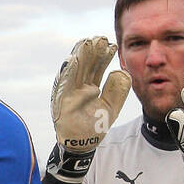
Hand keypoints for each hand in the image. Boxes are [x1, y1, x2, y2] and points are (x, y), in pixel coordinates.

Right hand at [46, 37, 129, 183]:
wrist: (82, 145)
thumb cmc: (93, 127)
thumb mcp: (111, 107)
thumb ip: (117, 91)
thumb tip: (122, 71)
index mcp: (90, 87)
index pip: (97, 68)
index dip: (104, 57)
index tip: (112, 45)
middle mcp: (78, 87)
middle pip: (86, 66)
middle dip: (92, 52)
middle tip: (100, 38)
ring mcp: (69, 92)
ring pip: (75, 70)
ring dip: (80, 56)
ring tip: (87, 42)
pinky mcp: (61, 100)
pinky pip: (65, 82)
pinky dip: (69, 70)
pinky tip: (73, 58)